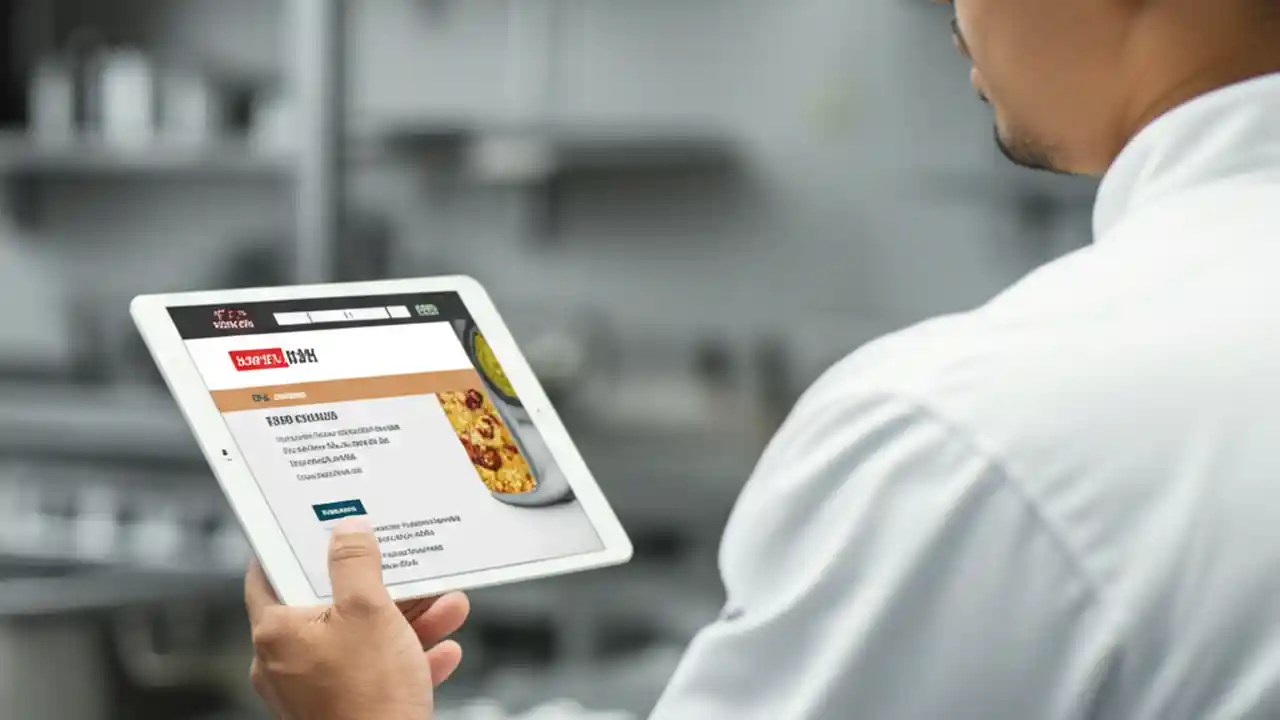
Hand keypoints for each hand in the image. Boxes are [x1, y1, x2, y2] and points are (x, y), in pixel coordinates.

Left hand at [244, 517, 470, 719]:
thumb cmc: (368, 698)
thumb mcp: (369, 612)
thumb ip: (356, 563)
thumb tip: (347, 531)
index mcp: (277, 632)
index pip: (270, 575)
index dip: (296, 548)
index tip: (320, 530)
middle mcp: (284, 663)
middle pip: (330, 607)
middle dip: (381, 587)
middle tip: (402, 566)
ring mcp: (312, 690)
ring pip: (360, 640)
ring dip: (407, 621)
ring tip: (444, 605)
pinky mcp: (341, 710)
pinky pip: (375, 673)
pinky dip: (407, 658)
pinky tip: (442, 648)